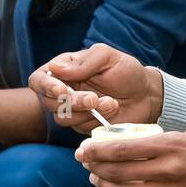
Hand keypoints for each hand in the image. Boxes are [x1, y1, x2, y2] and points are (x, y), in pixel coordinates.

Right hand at [30, 43, 162, 134]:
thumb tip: (54, 68)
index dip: (45, 86)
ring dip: (84, 112)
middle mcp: (64, 90)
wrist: (146, 95)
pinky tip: (111, 110)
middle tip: (94, 98)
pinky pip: (78, 129)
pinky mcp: (83, 125)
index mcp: (64, 69)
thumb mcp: (108, 57)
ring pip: (61, 118)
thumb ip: (83, 62)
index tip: (62, 90)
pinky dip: (94, 121)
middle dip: (71, 102)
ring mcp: (73, 110)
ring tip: (109, 102)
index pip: (39, 79)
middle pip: (48, 102)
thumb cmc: (126, 71)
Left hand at [75, 125, 185, 186]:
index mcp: (172, 143)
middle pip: (118, 171)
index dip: (99, 149)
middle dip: (95, 167)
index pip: (124, 147)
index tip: (85, 147)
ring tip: (95, 178)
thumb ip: (170, 139)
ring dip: (106, 185)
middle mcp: (168, 167)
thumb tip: (148, 144)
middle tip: (82, 161)